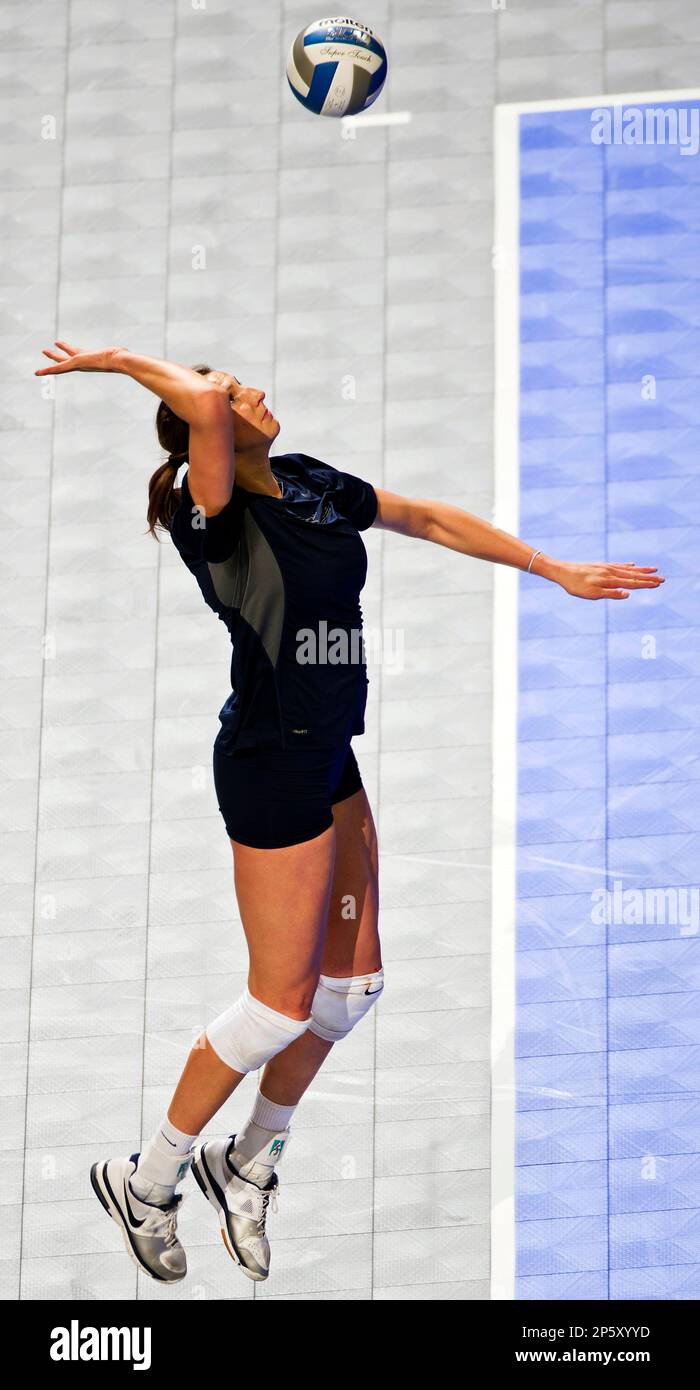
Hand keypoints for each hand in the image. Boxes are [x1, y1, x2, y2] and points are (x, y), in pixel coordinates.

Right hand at [35, 340, 127, 375]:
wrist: (119, 361)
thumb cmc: (121, 358)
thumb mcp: (117, 354)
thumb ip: (119, 354)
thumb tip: (126, 353)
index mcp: (90, 360)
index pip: (76, 356)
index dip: (68, 353)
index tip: (62, 348)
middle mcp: (83, 363)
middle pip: (66, 359)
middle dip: (56, 355)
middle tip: (46, 350)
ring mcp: (79, 364)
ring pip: (61, 363)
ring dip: (52, 357)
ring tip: (43, 351)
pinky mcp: (76, 363)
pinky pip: (60, 367)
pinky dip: (49, 370)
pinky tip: (40, 372)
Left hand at [543, 558, 664, 599]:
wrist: (562, 571)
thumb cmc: (576, 586)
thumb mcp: (592, 594)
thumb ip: (611, 594)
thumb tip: (628, 594)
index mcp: (610, 580)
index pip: (632, 583)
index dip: (646, 584)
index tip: (658, 584)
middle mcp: (611, 572)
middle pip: (633, 575)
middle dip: (648, 577)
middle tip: (663, 579)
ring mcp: (606, 568)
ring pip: (628, 569)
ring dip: (641, 570)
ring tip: (654, 569)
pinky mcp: (601, 566)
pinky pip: (618, 565)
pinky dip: (627, 566)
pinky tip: (632, 564)